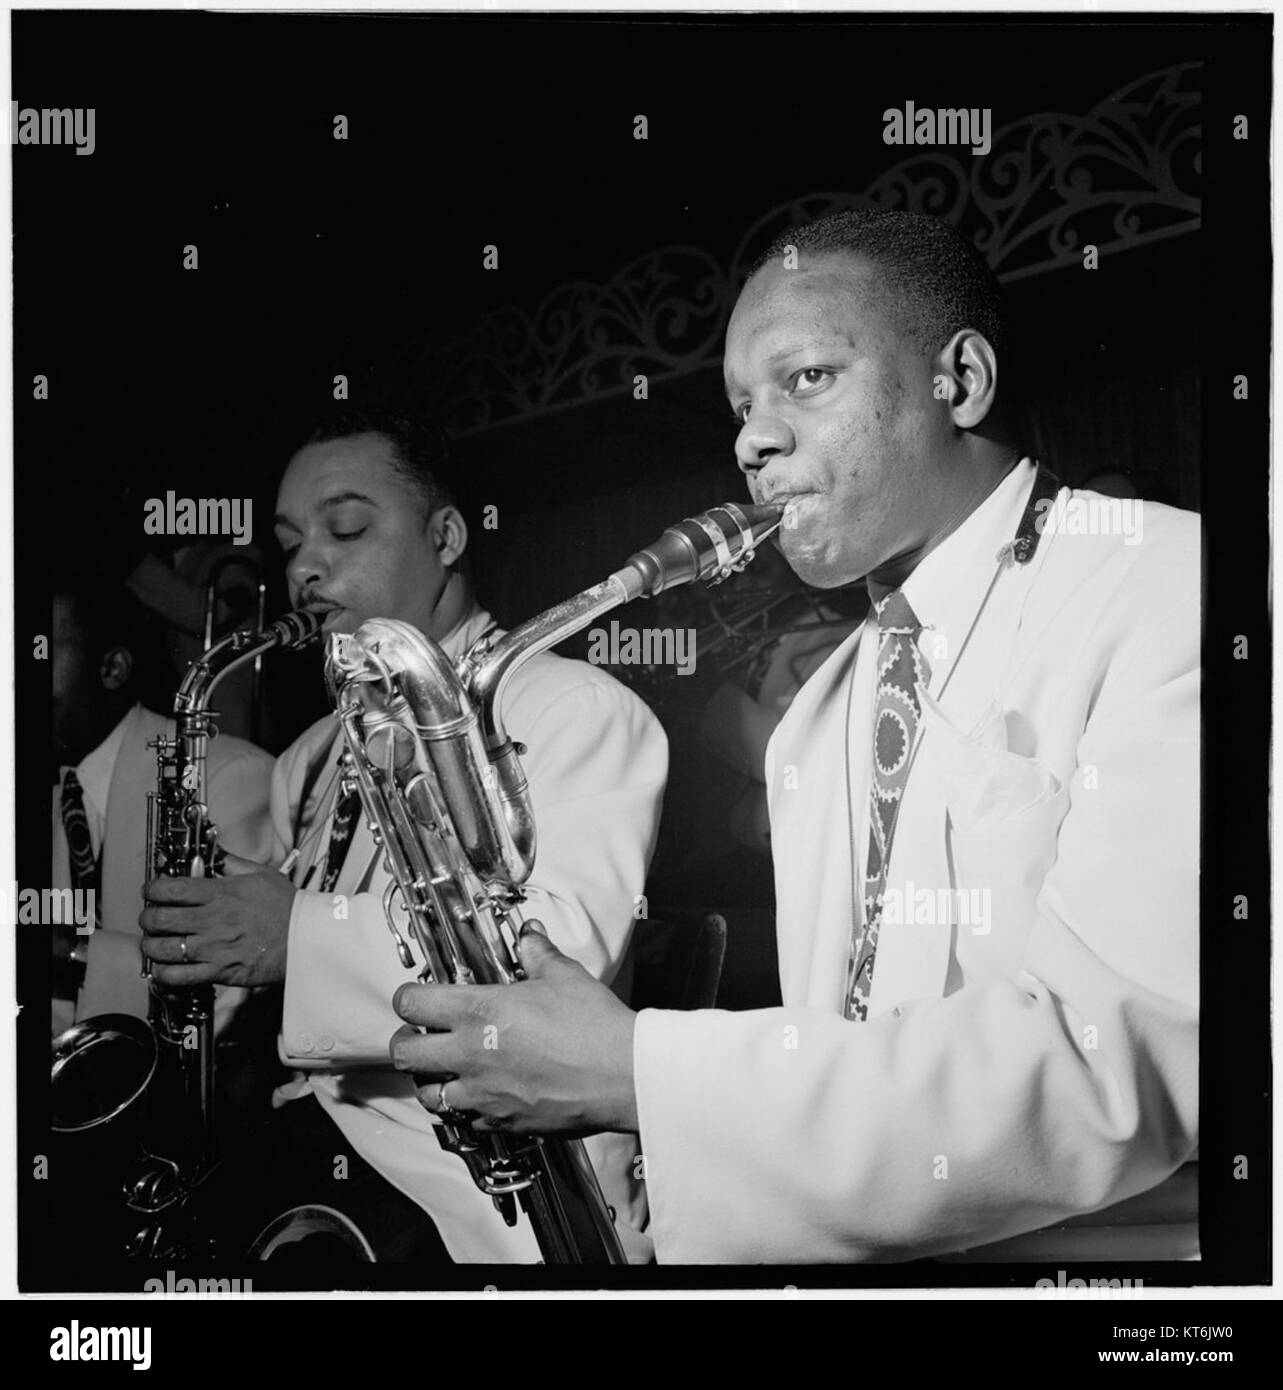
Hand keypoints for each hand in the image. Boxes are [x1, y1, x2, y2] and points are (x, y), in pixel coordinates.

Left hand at [139, 852, 293, 987]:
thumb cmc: (286, 907)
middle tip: (150, 917)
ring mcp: (212, 948)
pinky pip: (178, 976)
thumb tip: (214, 852)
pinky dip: (163, 973)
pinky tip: (163, 968)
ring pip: (161, 948)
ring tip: (154, 942)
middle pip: (158, 919)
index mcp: (220, 894)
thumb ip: (231, 863)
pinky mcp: (218, 971)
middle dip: (147, 917)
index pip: (169, 888)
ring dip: (151, 945)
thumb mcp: (261, 875)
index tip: (151, 890)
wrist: (305, 939)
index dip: (152, 889)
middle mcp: (211, 920)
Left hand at [390, 922, 638, 1136]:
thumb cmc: (592, 1023)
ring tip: (446, 1071)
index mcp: (477, 1011)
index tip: (415, 996)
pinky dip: (466, 1108)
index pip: (411, 1004)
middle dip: (405, 1042)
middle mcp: (469, 1054)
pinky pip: (466, 1119)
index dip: (406, 998)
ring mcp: (482, 1094)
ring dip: (431, 1081)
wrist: (621, 1074)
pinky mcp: (501, 1122)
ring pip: (429, 1095)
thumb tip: (529, 936)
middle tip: (418, 1036)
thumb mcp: (562, 975)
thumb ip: (536, 954)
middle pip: (405, 1054)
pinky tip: (483, 1095)